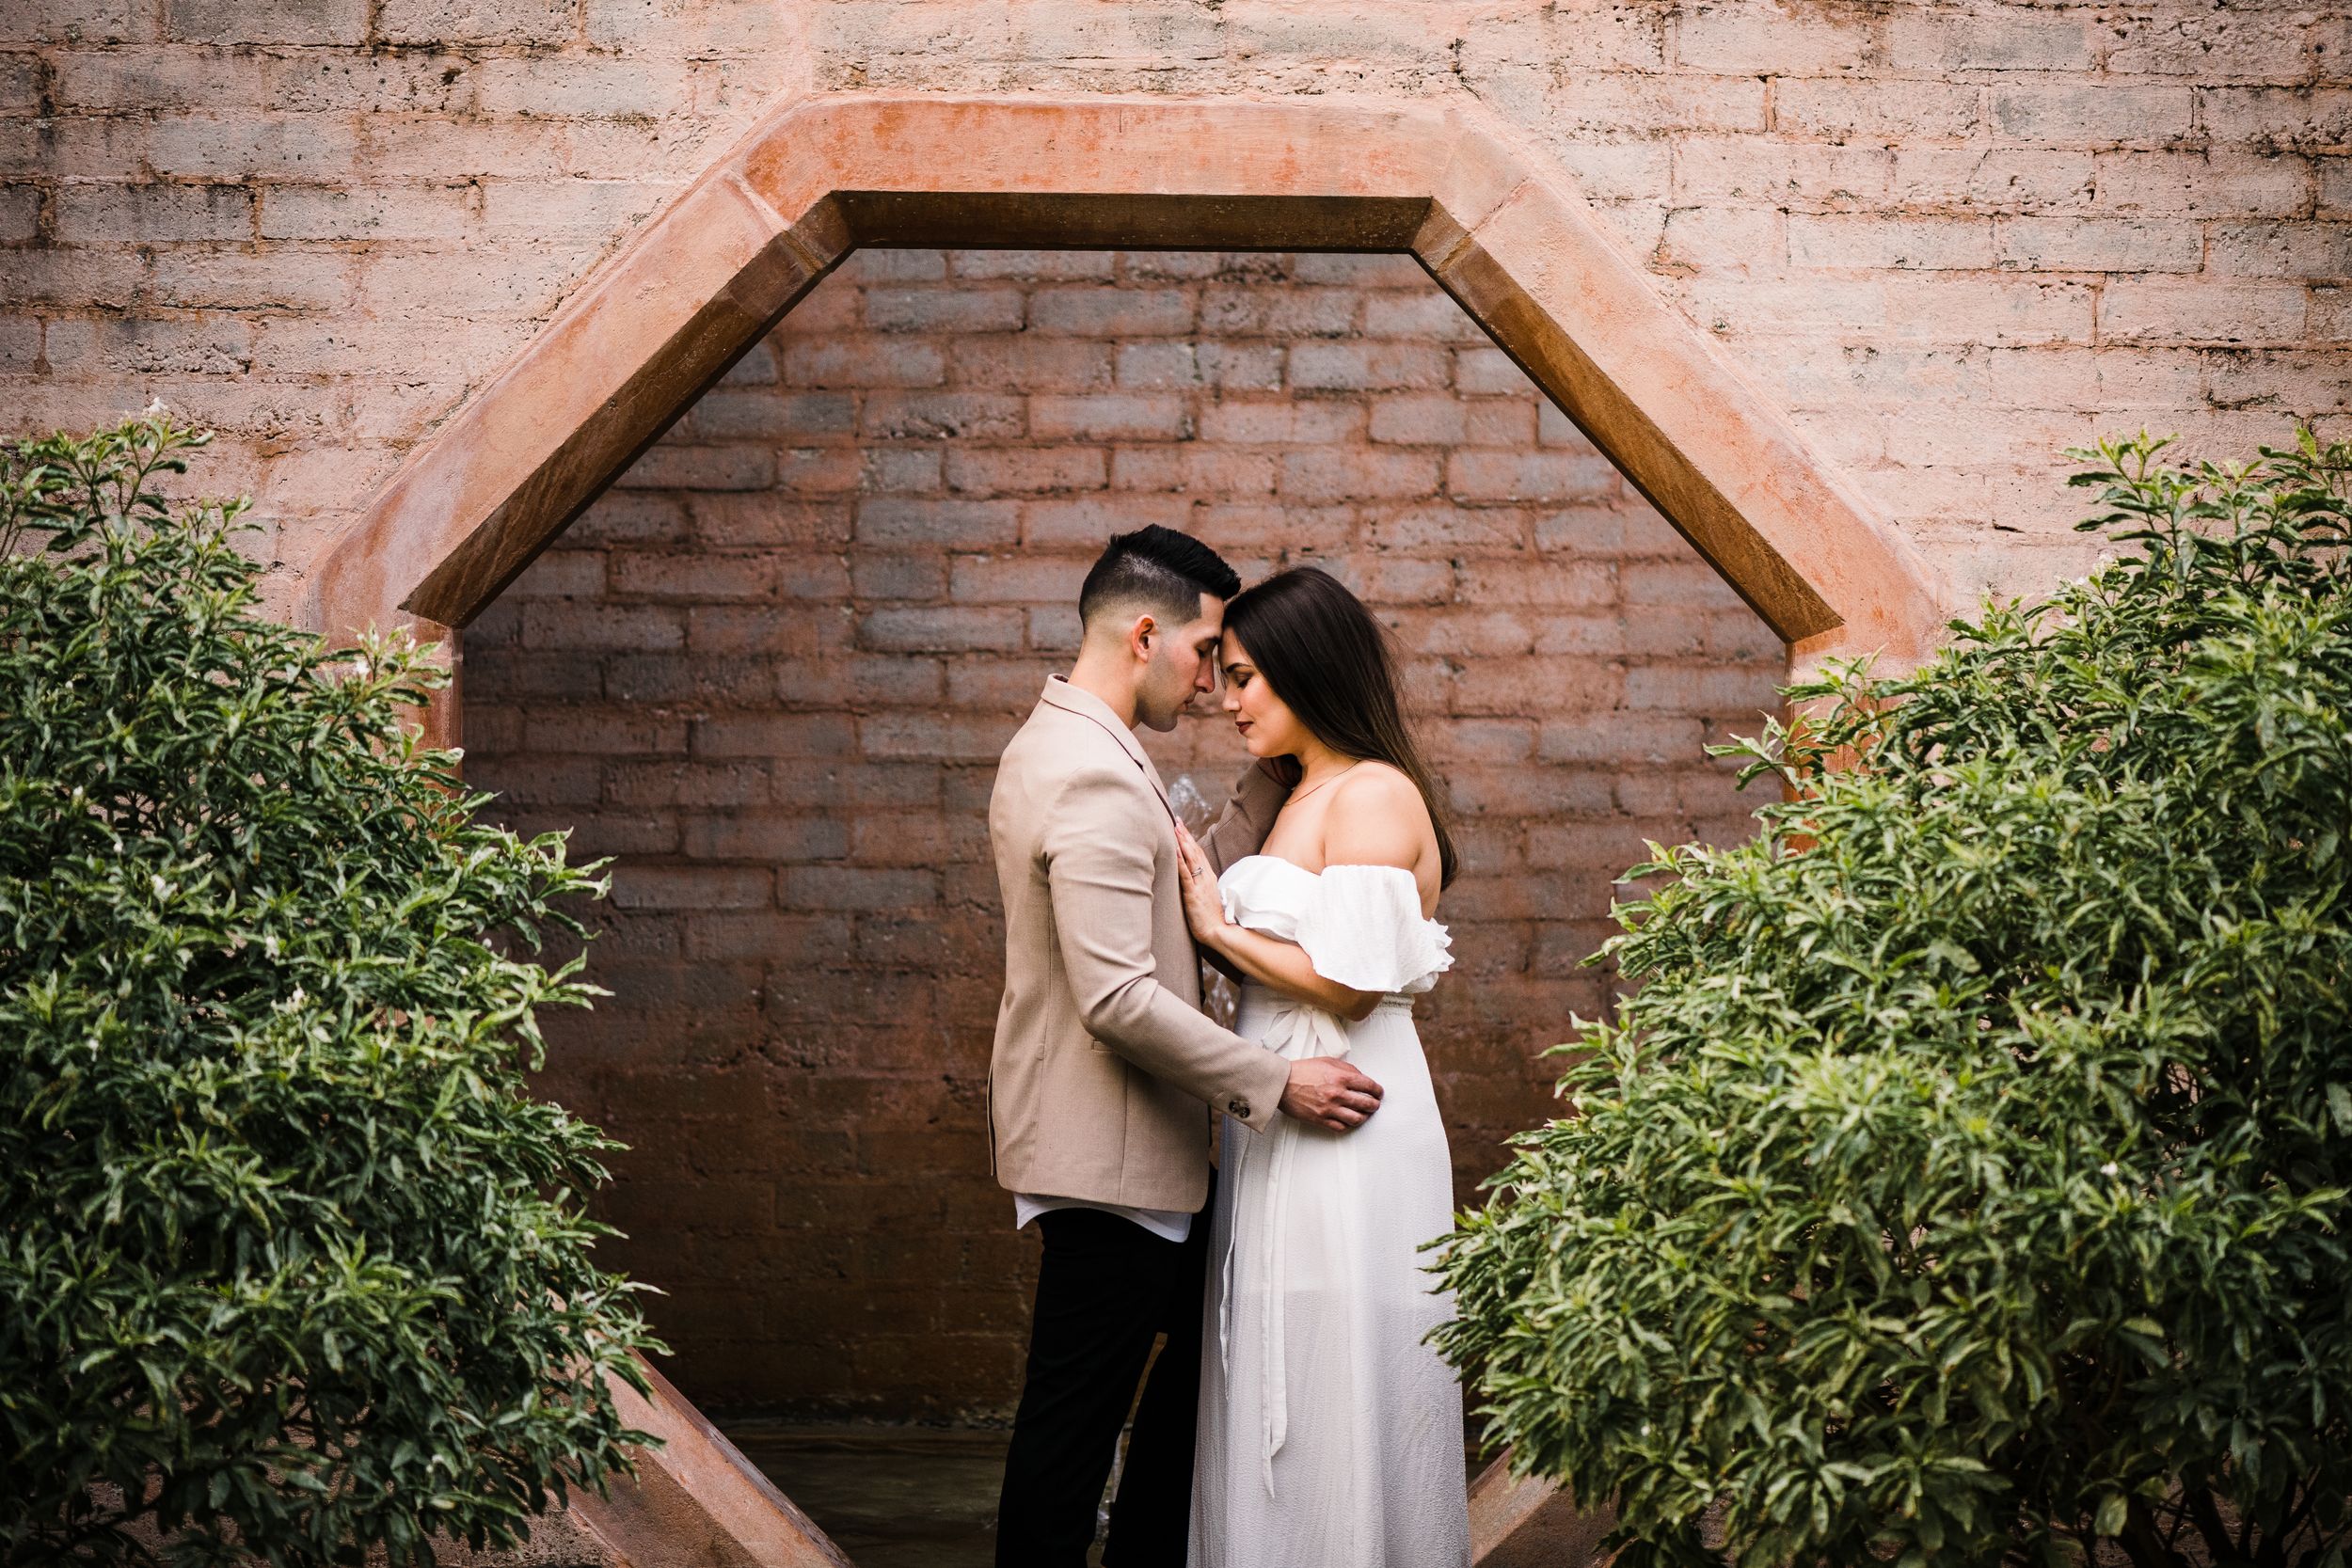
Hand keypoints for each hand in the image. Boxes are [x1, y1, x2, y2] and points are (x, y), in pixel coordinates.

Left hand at [1173, 821, 1229, 948]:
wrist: (1220, 932)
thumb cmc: (1213, 919)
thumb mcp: (1208, 898)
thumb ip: (1202, 887)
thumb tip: (1195, 882)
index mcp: (1209, 878)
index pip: (1199, 854)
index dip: (1191, 840)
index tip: (1183, 828)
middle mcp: (1206, 878)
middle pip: (1195, 852)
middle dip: (1185, 835)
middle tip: (1177, 821)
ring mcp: (1200, 885)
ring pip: (1191, 859)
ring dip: (1182, 843)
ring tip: (1175, 829)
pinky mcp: (1193, 894)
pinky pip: (1186, 874)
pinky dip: (1180, 861)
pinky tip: (1174, 851)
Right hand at [1279, 1056, 1383, 1132]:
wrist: (1282, 1083)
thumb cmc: (1301, 1071)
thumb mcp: (1327, 1061)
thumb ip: (1346, 1068)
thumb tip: (1360, 1077)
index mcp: (1340, 1077)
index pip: (1368, 1085)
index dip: (1377, 1090)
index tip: (1378, 1092)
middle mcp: (1337, 1094)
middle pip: (1366, 1104)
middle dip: (1374, 1105)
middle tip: (1375, 1104)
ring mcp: (1329, 1108)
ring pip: (1356, 1118)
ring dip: (1364, 1117)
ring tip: (1364, 1114)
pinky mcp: (1321, 1119)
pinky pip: (1341, 1127)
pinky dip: (1348, 1125)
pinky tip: (1349, 1121)